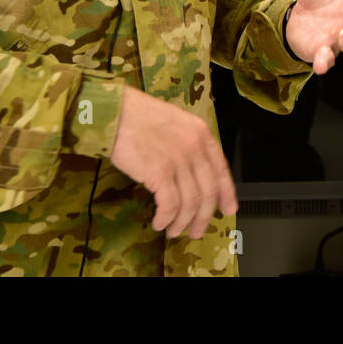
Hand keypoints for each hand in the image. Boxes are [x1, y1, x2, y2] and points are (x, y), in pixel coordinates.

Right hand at [109, 87, 237, 237]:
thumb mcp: (174, 123)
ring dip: (182, 222)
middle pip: (208, 191)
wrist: (114, 112)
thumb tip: (193, 175)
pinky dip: (166, 218)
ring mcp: (178, 159)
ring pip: (191, 202)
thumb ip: (188, 144)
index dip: (227, 194)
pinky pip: (170, 204)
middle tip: (197, 231)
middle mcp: (195, 146)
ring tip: (172, 230)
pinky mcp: (160, 171)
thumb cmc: (137, 116)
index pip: (222, 169)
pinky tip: (159, 222)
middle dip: (204, 217)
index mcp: (201, 132)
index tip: (228, 209)